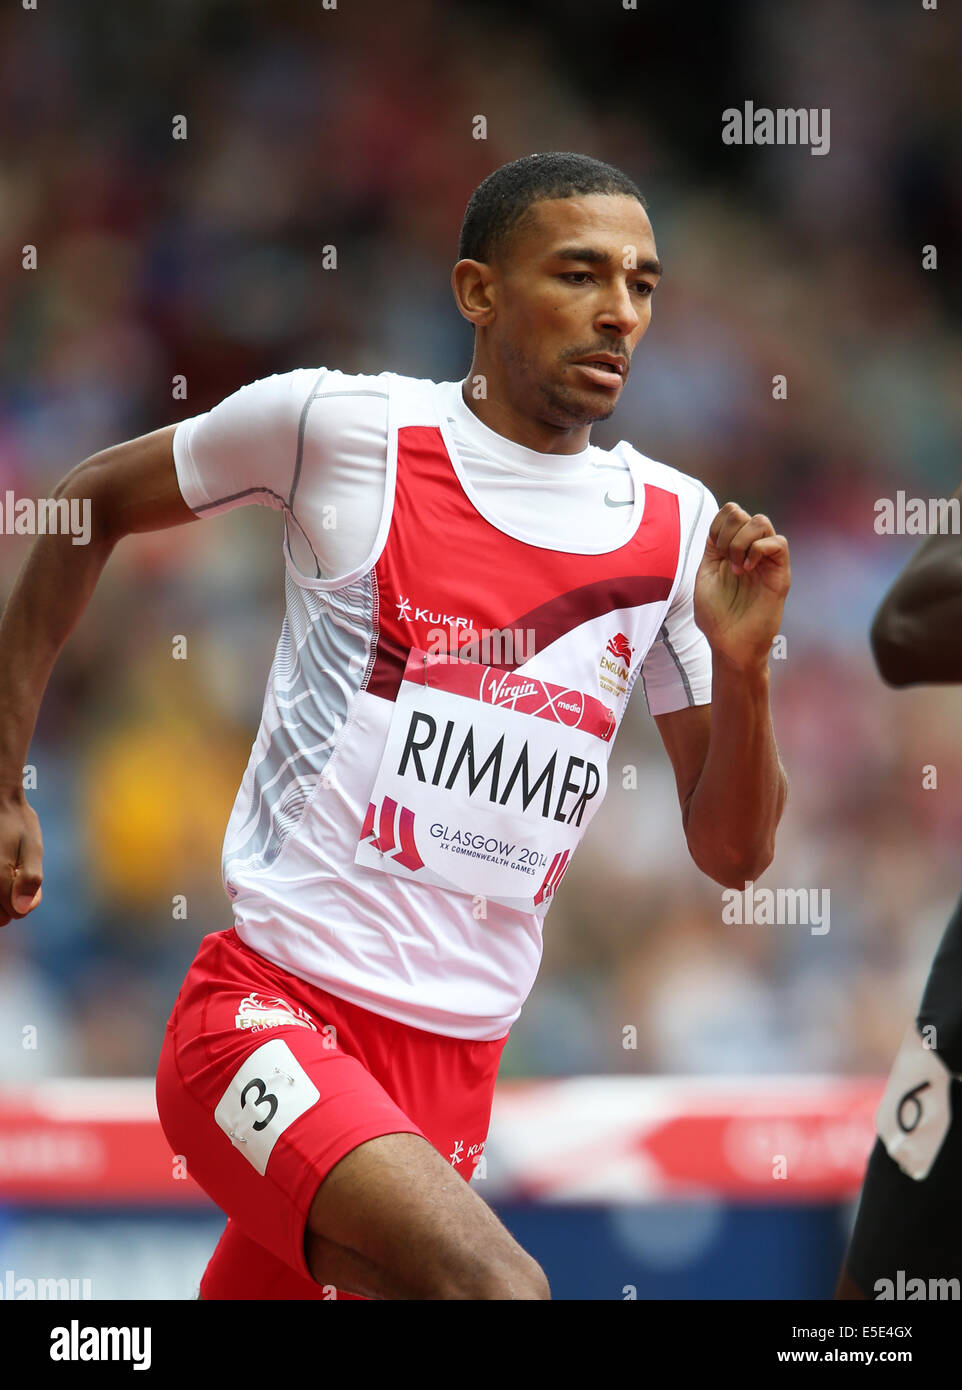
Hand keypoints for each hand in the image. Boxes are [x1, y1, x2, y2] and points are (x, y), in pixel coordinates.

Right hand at [0, 790, 43, 925]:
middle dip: (11, 902)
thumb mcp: (33, 847)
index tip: (28, 877)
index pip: (16, 912)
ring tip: (6, 871)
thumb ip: (30, 878)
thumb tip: (22, 910)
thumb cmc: (17, 823)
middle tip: (16, 874)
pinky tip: (1, 868)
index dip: (28, 900)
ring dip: (0, 896)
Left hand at [694, 503, 790, 669]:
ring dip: (742, 541)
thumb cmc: (716, 617)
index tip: (713, 552)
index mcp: (730, 549)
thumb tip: (719, 524)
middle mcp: (749, 551)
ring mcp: (765, 561)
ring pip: (762, 522)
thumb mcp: (706, 576)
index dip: (717, 525)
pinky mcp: (780, 574)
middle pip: (743, 513)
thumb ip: (712, 549)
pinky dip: (759, 550)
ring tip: (736, 568)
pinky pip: (778, 543)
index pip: (729, 513)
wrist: (730, 645)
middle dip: (727, 532)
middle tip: (725, 561)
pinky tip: (747, 570)